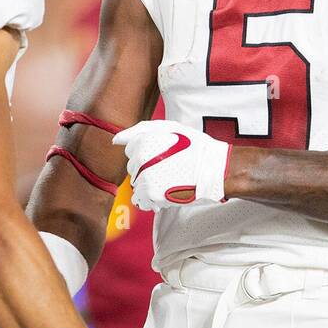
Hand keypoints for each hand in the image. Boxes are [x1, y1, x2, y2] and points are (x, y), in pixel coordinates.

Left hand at [112, 120, 228, 210]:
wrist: (212, 169)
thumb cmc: (193, 146)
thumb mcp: (167, 128)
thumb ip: (138, 131)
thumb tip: (115, 140)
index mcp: (143, 141)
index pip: (130, 150)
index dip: (146, 152)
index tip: (161, 154)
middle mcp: (141, 159)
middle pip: (132, 168)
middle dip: (146, 168)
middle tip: (168, 166)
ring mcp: (145, 178)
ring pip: (135, 184)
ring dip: (149, 183)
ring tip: (168, 179)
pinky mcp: (152, 194)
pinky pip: (140, 200)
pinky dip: (150, 198)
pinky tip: (165, 191)